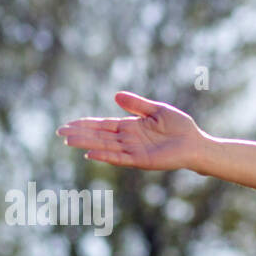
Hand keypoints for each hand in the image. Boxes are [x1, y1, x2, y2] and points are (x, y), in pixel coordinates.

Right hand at [57, 91, 204, 170]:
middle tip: (60, 133)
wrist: (196, 143)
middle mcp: (129, 140)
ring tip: (69, 141)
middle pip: (100, 136)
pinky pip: (120, 158)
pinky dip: (105, 155)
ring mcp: (134, 151)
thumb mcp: (156, 110)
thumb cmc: (180, 127)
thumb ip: (136, 104)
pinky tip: (90, 154)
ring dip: (87, 144)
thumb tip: (115, 96)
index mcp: (131, 127)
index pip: (103, 125)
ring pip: (105, 146)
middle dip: (80, 134)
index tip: (69, 124)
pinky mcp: (142, 160)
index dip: (86, 124)